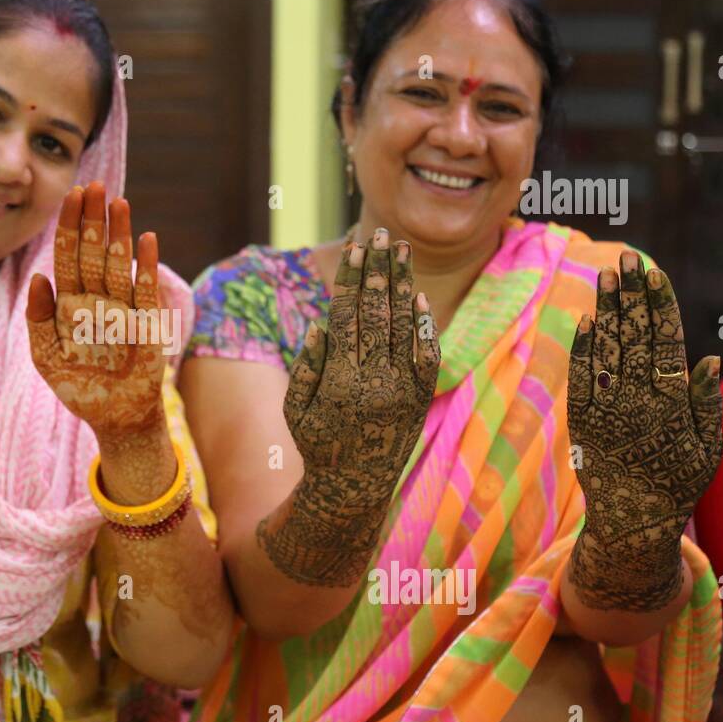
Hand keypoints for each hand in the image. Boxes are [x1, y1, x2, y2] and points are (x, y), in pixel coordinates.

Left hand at [26, 182, 168, 441]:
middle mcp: (95, 300)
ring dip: (117, 233)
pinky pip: (145, 289)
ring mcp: (122, 309)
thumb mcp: (46, 357)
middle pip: (91, 252)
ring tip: (117, 201)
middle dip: (91, 219)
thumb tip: (37, 278)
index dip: (67, 227)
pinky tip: (146, 238)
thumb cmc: (78, 388)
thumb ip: (38, 319)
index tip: (69, 196)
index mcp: (68, 304)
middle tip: (93, 184)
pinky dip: (145, 265)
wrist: (115, 416)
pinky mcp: (146, 323)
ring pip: (117, 263)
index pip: (65, 257)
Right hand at [284, 229, 440, 499]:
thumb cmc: (317, 443)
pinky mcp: (421, 396)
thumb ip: (308, 365)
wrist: (355, 486)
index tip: (356, 248)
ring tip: (402, 251)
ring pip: (406, 325)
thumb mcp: (296, 409)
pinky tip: (417, 295)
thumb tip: (324, 323)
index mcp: (341, 381)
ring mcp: (403, 389)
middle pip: (381, 312)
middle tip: (383, 235)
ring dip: (404, 283)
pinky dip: (422, 322)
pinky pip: (426, 351)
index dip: (354, 279)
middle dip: (380, 269)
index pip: (350, 316)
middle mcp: (376, 382)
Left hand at [566, 252, 722, 610]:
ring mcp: (607, 411)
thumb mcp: (708, 449)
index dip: (660, 306)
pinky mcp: (582, 422)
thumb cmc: (678, 481)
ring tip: (605, 276)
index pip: (666, 342)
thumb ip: (706, 403)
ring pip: (607, 352)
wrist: (633, 522)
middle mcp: (638, 403)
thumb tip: (708, 358)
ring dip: (606, 311)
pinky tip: (585, 321)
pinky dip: (583, 350)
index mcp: (672, 404)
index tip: (655, 273)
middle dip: (630, 296)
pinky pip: (581, 380)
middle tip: (625, 259)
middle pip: (633, 338)